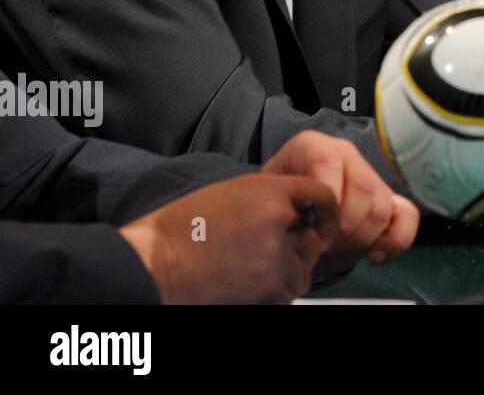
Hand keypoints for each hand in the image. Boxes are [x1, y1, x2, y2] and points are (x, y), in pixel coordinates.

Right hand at [119, 174, 337, 303]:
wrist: (154, 267)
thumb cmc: (183, 229)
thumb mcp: (232, 192)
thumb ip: (272, 197)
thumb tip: (300, 208)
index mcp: (271, 194)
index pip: (323, 194)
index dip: (325, 208)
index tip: (321, 218)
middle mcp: (281, 225)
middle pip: (315, 235)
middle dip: (301, 241)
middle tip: (268, 246)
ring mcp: (277, 263)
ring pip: (305, 267)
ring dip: (290, 267)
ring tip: (253, 264)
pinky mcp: (271, 295)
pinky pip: (289, 291)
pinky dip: (276, 289)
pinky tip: (248, 281)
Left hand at [263, 131, 419, 275]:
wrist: (284, 217)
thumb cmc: (274, 206)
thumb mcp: (268, 199)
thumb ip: (285, 201)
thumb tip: (307, 221)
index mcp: (311, 146)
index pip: (326, 163)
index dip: (324, 202)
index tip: (311, 230)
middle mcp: (345, 154)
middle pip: (363, 188)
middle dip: (343, 228)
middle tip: (322, 247)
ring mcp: (370, 176)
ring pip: (382, 207)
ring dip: (360, 239)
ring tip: (334, 251)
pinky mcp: (390, 200)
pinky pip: (407, 217)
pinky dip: (395, 240)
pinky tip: (375, 256)